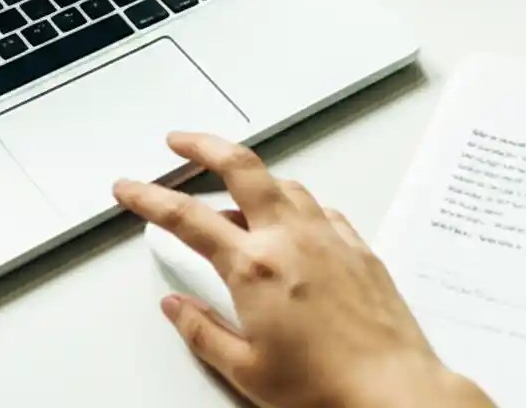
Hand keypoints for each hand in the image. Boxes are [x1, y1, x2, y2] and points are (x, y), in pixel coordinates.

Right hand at [114, 133, 493, 407]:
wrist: (395, 393)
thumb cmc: (327, 386)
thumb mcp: (245, 369)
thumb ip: (202, 331)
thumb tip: (177, 308)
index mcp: (255, 267)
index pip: (186, 218)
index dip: (149, 198)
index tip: (130, 189)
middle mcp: (291, 240)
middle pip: (240, 166)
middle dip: (203, 145)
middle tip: (180, 142)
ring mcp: (329, 237)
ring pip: (283, 182)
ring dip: (250, 176)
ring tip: (230, 185)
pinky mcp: (358, 247)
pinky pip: (318, 208)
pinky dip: (294, 203)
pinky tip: (291, 218)